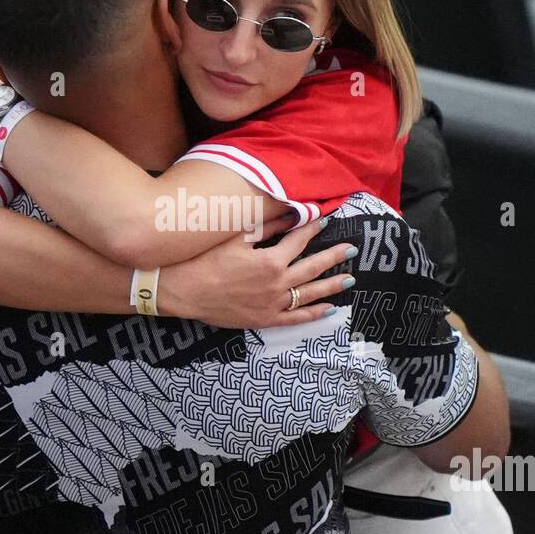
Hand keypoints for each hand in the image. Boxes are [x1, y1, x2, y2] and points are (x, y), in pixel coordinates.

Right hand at [159, 215, 356, 327]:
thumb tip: (288, 213)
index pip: (299, 240)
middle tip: (351, 249)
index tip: (326, 220)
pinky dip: (314, 314)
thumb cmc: (204, 260)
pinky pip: (295, 319)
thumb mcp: (235, 237)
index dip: (313, 228)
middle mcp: (277, 283)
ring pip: (310, 294)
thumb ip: (266, 226)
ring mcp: (273, 304)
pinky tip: (330, 310)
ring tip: (350, 279)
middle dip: (334, 256)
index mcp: (270, 260)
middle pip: (313, 267)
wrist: (184, 291)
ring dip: (332, 286)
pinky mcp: (265, 320)